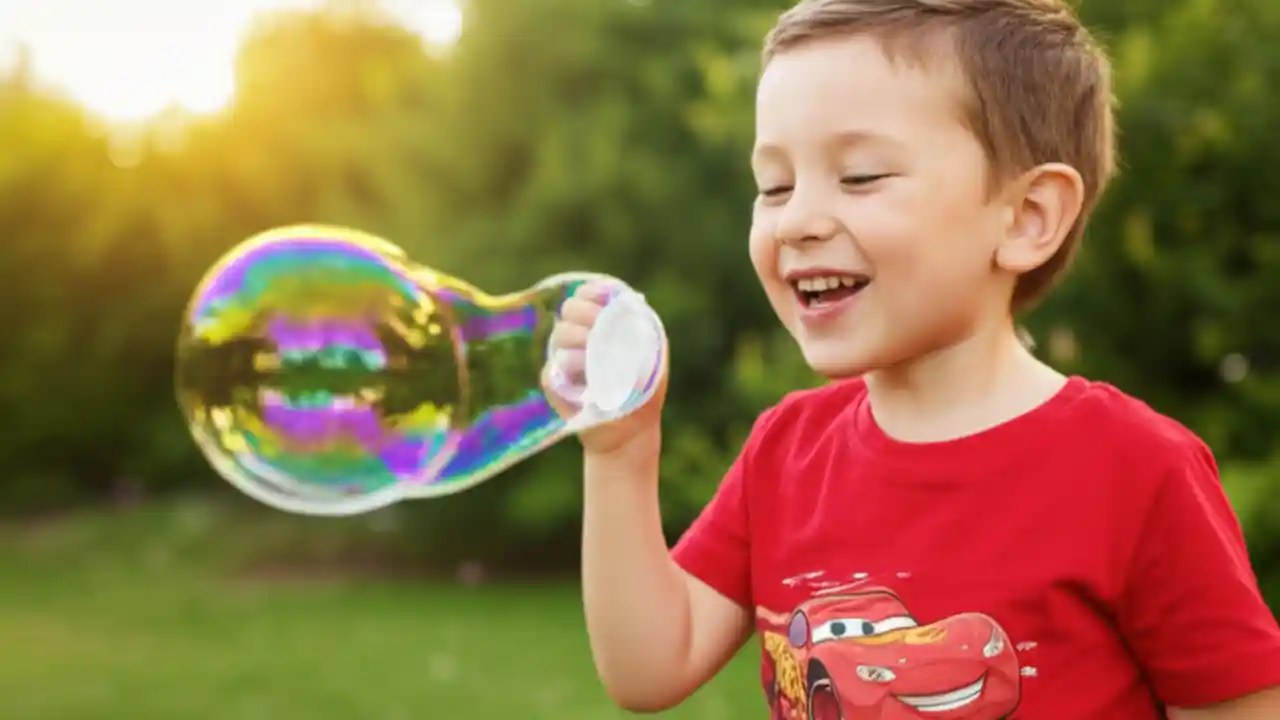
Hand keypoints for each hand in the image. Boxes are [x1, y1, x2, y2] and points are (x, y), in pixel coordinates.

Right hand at [541, 281, 667, 456]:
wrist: (633, 430)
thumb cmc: (644, 390)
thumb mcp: (653, 355)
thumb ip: (644, 327)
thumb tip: (635, 300)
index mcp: (598, 327)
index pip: (586, 296)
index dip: (592, 292)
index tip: (605, 301)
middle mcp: (578, 339)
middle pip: (570, 309)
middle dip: (585, 312)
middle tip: (600, 326)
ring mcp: (564, 362)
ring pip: (560, 335)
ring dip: (579, 336)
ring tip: (596, 349)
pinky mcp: (556, 386)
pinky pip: (551, 369)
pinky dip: (568, 365)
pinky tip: (586, 370)